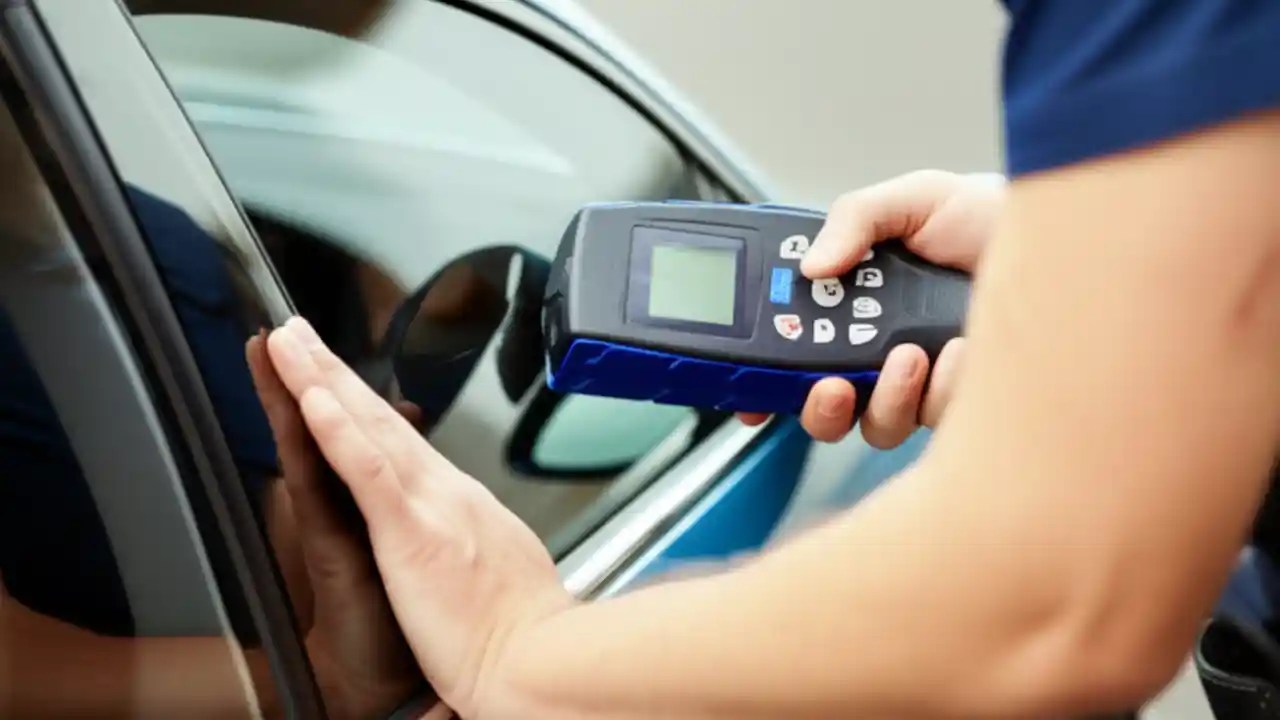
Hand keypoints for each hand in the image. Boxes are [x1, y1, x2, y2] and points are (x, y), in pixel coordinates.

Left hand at [263, 318, 574, 718]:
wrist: (541, 664)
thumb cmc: (524, 636)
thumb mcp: (502, 572)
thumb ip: (480, 547)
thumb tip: (480, 540)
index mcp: (460, 505)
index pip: (401, 443)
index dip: (362, 405)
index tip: (336, 379)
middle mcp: (446, 492)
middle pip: (379, 420)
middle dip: (333, 372)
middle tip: (296, 334)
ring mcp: (430, 507)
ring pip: (366, 429)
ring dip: (322, 380)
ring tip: (287, 342)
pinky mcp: (412, 533)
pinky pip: (367, 472)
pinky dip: (338, 432)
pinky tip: (312, 398)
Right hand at [739, 170, 1005, 445]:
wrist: (1060, 234)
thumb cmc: (987, 215)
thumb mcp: (911, 199)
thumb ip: (853, 220)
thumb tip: (811, 266)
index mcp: (851, 304)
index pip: (794, 352)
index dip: (765, 384)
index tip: (751, 397)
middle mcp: (878, 350)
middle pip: (825, 407)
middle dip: (817, 407)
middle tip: (831, 385)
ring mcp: (920, 380)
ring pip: (877, 425)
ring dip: (884, 399)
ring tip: (909, 356)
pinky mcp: (961, 400)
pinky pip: (936, 419)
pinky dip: (943, 390)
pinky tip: (960, 350)